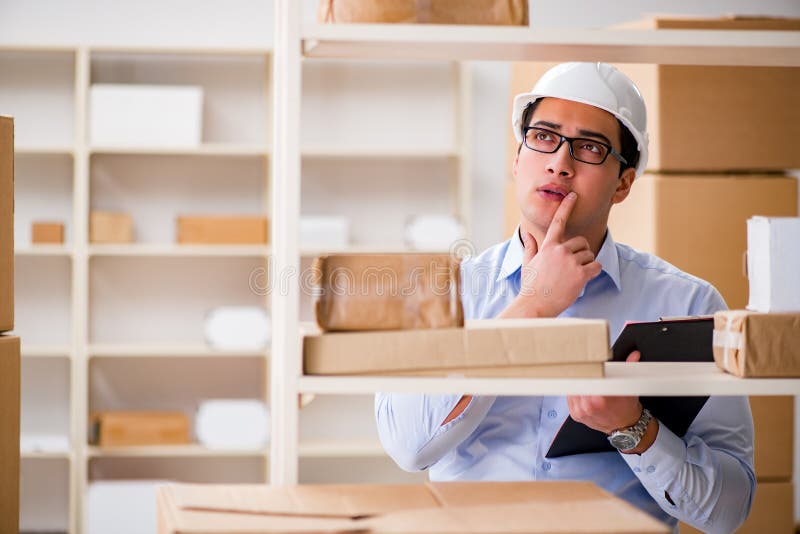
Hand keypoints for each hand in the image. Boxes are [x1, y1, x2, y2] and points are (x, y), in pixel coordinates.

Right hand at [503, 192, 601, 317]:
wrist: (535, 304)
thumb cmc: (531, 286)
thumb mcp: (528, 264)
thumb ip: (530, 246)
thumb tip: (527, 234)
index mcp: (548, 246)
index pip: (558, 222)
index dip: (566, 207)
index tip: (573, 195)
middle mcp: (560, 251)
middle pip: (582, 242)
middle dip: (581, 253)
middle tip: (573, 266)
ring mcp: (570, 262)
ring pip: (590, 255)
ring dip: (587, 264)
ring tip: (574, 276)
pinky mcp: (580, 274)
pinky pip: (596, 267)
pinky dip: (593, 273)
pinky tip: (583, 280)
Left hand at [567, 350, 641, 434]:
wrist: (624, 426)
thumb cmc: (626, 407)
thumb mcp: (629, 387)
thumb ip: (629, 368)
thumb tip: (633, 355)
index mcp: (600, 399)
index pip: (584, 378)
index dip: (585, 371)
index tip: (588, 366)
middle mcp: (587, 407)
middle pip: (577, 383)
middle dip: (583, 377)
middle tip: (589, 374)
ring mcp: (580, 412)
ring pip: (572, 390)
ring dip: (578, 385)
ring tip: (588, 384)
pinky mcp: (575, 415)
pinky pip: (570, 399)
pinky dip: (575, 394)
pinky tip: (584, 393)